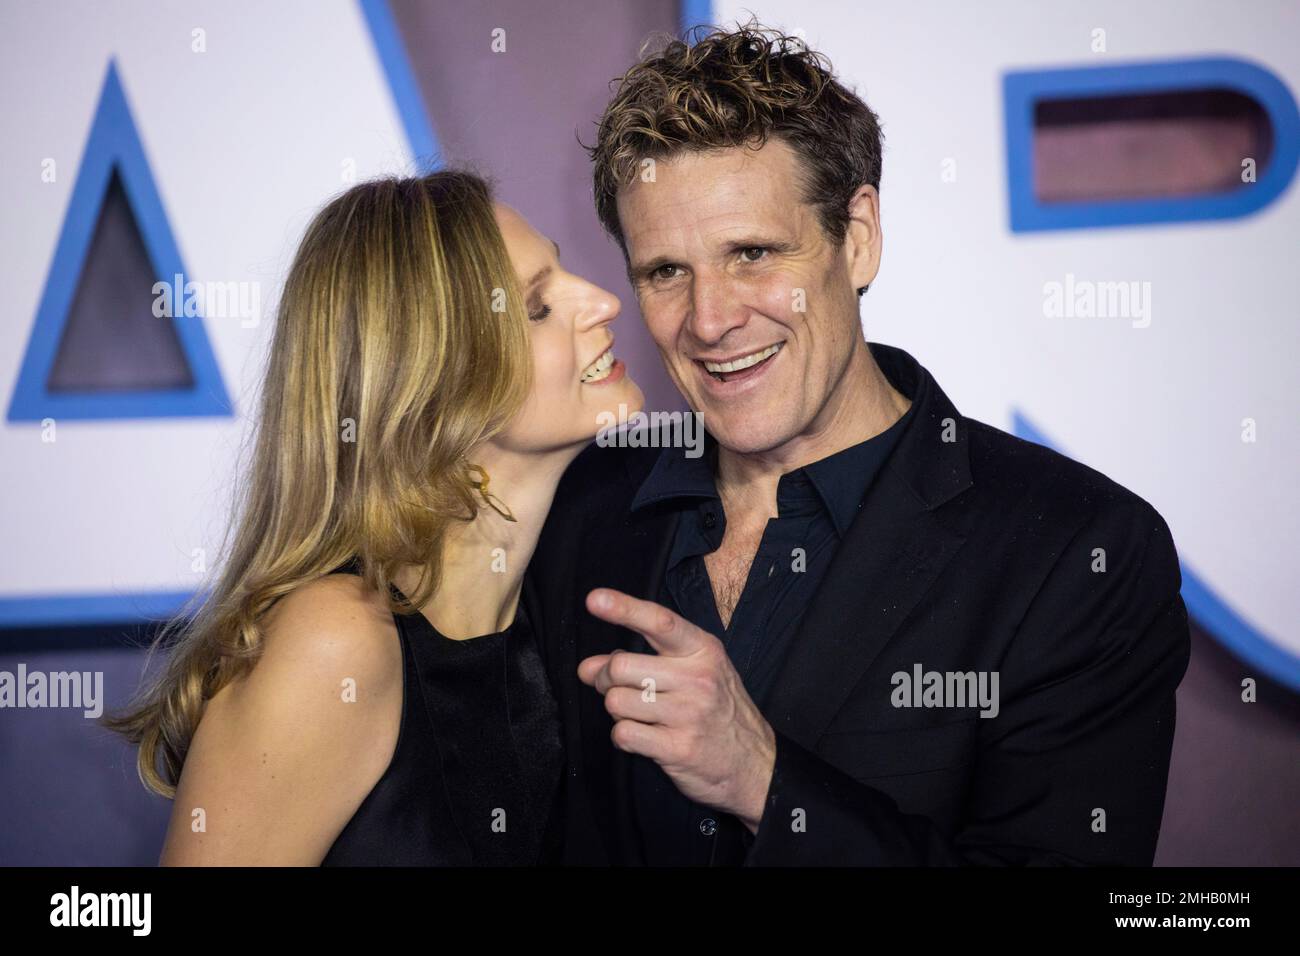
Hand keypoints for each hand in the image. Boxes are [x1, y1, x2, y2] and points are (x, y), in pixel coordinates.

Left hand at [577, 587, 776, 832]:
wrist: (754, 764)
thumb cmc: (717, 711)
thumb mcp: (691, 674)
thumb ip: (639, 662)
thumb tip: (587, 667)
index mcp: (702, 651)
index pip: (659, 622)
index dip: (623, 608)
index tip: (594, 599)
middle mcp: (698, 678)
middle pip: (620, 667)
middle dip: (605, 679)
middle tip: (615, 688)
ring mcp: (689, 714)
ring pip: (616, 702)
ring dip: (617, 711)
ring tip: (639, 715)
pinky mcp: (678, 748)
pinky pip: (624, 734)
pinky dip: (624, 737)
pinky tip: (644, 737)